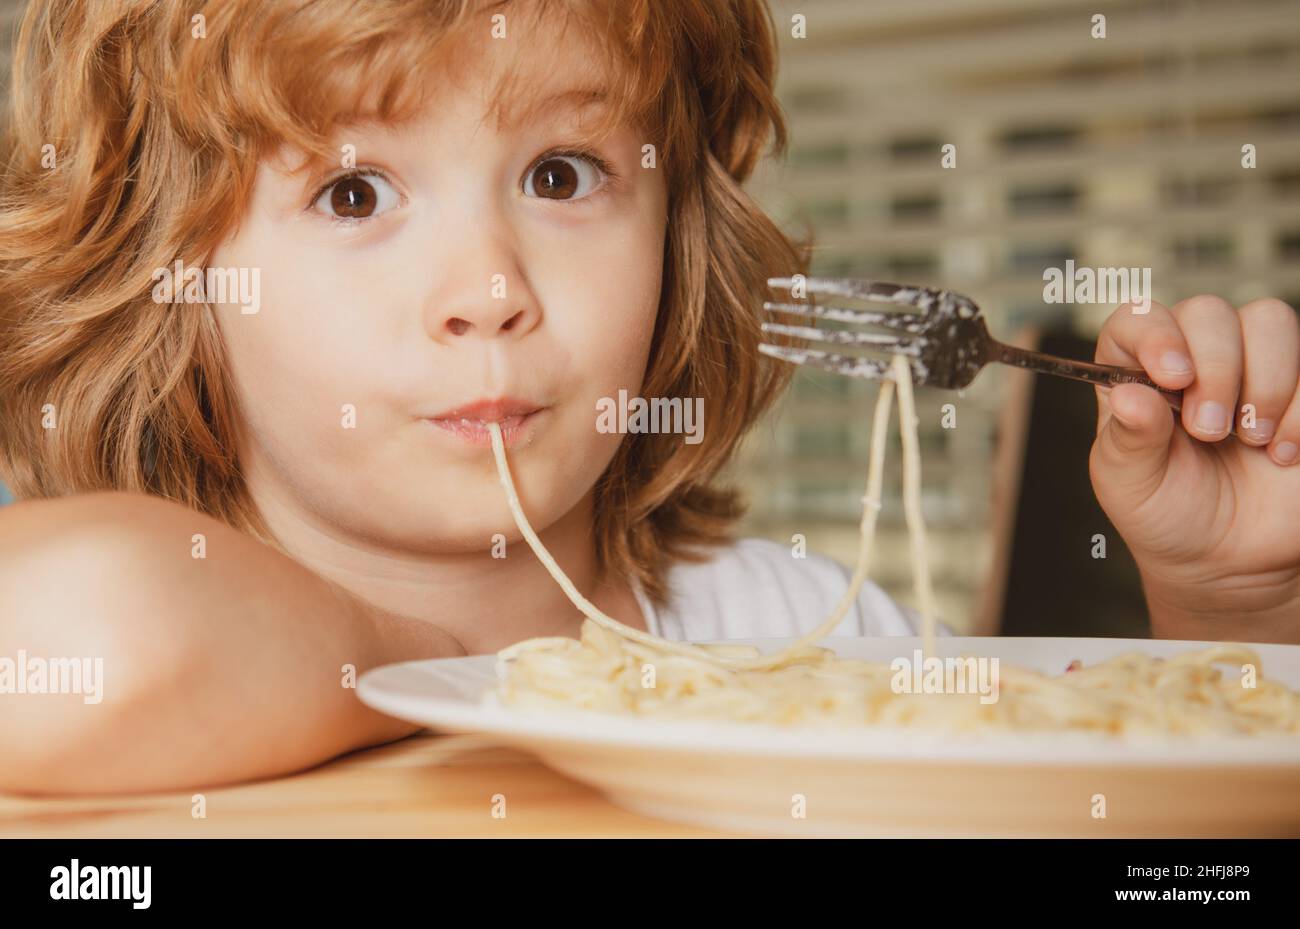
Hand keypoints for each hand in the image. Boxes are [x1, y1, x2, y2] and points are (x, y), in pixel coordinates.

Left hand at [1089, 295, 1299, 641]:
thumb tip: (1130, 396)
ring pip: (1270, 320)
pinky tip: (1281, 454)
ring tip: (1249, 440)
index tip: (1173, 376)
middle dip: (1216, 369)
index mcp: (1138, 373)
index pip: (1137, 320)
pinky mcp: (1299, 387)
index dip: (1155, 334)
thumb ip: (1128, 439)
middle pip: (1209, 312)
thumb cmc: (1168, 514)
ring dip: (1265, 382)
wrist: (1231, 560)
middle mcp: (1194, 358)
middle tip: (1210, 430)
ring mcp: (1252, 366)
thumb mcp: (1130, 485)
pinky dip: (1299, 412)